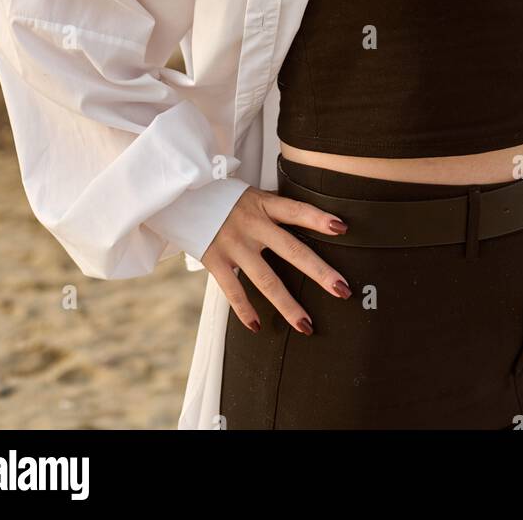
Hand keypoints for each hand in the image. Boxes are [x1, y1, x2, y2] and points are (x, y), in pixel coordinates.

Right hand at [199, 186, 351, 333]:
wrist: (178, 196)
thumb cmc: (220, 196)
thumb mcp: (249, 194)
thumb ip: (272, 208)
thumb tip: (303, 216)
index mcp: (262, 204)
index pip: (296, 210)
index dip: (318, 218)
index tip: (343, 228)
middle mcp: (251, 224)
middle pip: (292, 250)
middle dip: (319, 272)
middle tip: (343, 290)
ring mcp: (233, 243)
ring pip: (266, 279)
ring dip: (288, 305)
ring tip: (306, 325)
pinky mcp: (214, 259)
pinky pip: (233, 290)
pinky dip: (245, 310)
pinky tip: (258, 327)